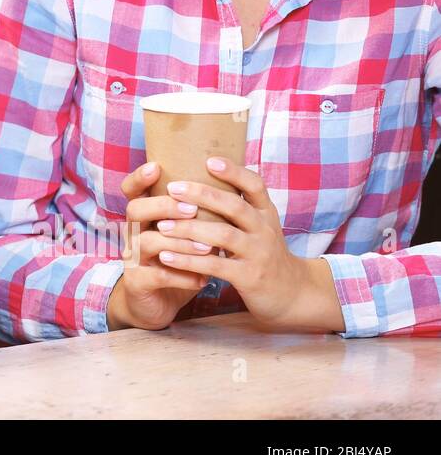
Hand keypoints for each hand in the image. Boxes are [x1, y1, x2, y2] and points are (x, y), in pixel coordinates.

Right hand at [108, 161, 209, 330]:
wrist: (157, 304)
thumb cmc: (176, 263)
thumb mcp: (183, 236)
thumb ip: (194, 215)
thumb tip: (230, 187)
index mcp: (144, 218)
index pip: (132, 190)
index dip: (140, 177)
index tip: (157, 166)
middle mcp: (134, 233)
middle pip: (136, 210)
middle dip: (164, 207)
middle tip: (192, 209)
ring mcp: (132, 258)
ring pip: (147, 241)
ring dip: (180, 243)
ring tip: (208, 249)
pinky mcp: (138, 282)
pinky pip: (156, 275)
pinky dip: (182, 276)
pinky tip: (202, 279)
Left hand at [150, 157, 342, 330]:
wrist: (292, 294)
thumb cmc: (264, 253)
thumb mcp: (259, 227)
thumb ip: (238, 207)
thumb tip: (202, 175)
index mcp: (265, 213)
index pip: (255, 185)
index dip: (234, 172)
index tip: (209, 160)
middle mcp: (265, 230)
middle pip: (235, 206)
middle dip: (202, 195)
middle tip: (172, 188)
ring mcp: (259, 254)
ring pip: (223, 236)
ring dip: (189, 229)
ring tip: (162, 226)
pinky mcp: (249, 277)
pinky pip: (216, 266)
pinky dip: (189, 261)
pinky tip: (166, 257)